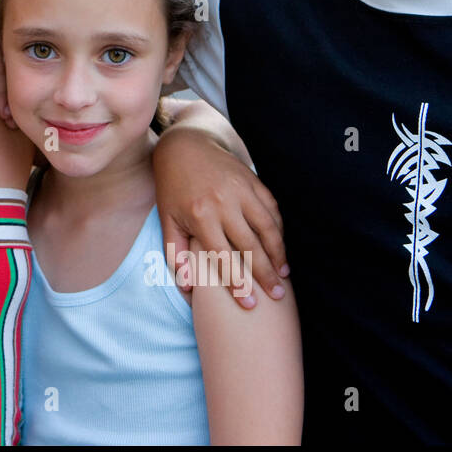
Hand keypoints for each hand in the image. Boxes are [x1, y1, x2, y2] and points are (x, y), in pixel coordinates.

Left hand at [0, 14, 12, 126]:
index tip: (4, 114)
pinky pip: (9, 67)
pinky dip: (10, 86)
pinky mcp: (3, 45)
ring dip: (13, 93)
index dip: (1, 92)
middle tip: (13, 122)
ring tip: (13, 119)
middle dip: (11, 96)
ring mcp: (2, 36)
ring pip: (12, 69)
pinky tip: (11, 105)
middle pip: (9, 68)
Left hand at [153, 127, 287, 309]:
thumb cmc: (173, 188)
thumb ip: (175, 253)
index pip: (222, 257)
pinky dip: (279, 230)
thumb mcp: (167, 218)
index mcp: (200, 216)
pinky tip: (281, 248)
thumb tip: (187, 286)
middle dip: (265, 275)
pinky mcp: (253, 181)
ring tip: (283, 276)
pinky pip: (272, 209)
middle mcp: (223, 203)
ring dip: (279, 254)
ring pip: (267, 228)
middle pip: (250, 247)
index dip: (237, 284)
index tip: (249, 305)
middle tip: (277, 296)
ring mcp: (241, 190)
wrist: (186, 145)